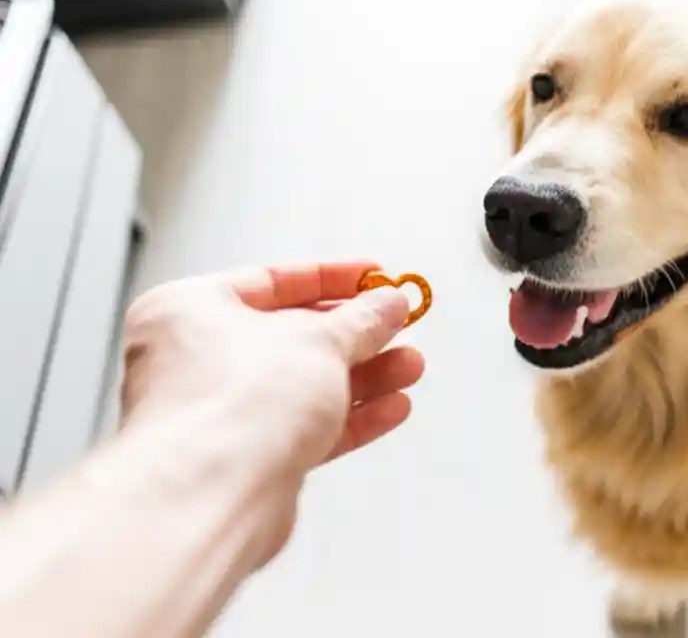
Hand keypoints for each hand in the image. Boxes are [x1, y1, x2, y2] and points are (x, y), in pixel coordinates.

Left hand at [118, 261, 423, 560]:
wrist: (210, 499)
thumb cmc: (233, 405)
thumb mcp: (319, 341)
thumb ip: (362, 320)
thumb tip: (388, 304)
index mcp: (189, 311)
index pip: (272, 280)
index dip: (333, 277)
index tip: (375, 278)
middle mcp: (194, 361)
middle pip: (292, 337)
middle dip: (357, 335)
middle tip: (400, 326)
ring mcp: (218, 415)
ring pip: (303, 387)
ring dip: (363, 377)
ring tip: (410, 367)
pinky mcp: (244, 461)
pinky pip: (303, 429)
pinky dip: (349, 418)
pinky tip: (391, 408)